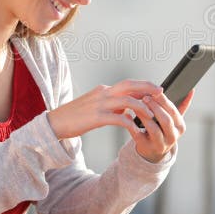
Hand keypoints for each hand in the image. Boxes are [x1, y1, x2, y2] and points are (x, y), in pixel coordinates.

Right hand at [47, 79, 161, 138]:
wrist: (54, 124)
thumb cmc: (74, 117)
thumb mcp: (96, 108)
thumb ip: (112, 106)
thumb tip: (128, 109)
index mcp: (103, 90)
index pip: (127, 84)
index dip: (143, 86)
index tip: (156, 89)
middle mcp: (102, 93)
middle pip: (129, 85)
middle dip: (146, 87)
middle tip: (160, 92)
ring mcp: (99, 104)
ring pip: (127, 101)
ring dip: (142, 107)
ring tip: (151, 115)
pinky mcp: (96, 117)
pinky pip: (118, 118)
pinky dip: (129, 122)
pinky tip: (135, 129)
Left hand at [131, 88, 193, 162]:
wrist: (153, 151)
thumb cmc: (163, 130)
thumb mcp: (174, 120)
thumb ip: (182, 105)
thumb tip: (191, 90)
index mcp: (180, 127)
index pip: (174, 111)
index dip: (163, 101)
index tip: (154, 92)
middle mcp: (172, 137)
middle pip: (166, 120)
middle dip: (155, 107)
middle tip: (145, 98)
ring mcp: (160, 144)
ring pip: (153, 128)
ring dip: (144, 115)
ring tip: (136, 106)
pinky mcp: (146, 148)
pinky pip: (138, 135)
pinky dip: (132, 125)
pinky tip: (128, 116)